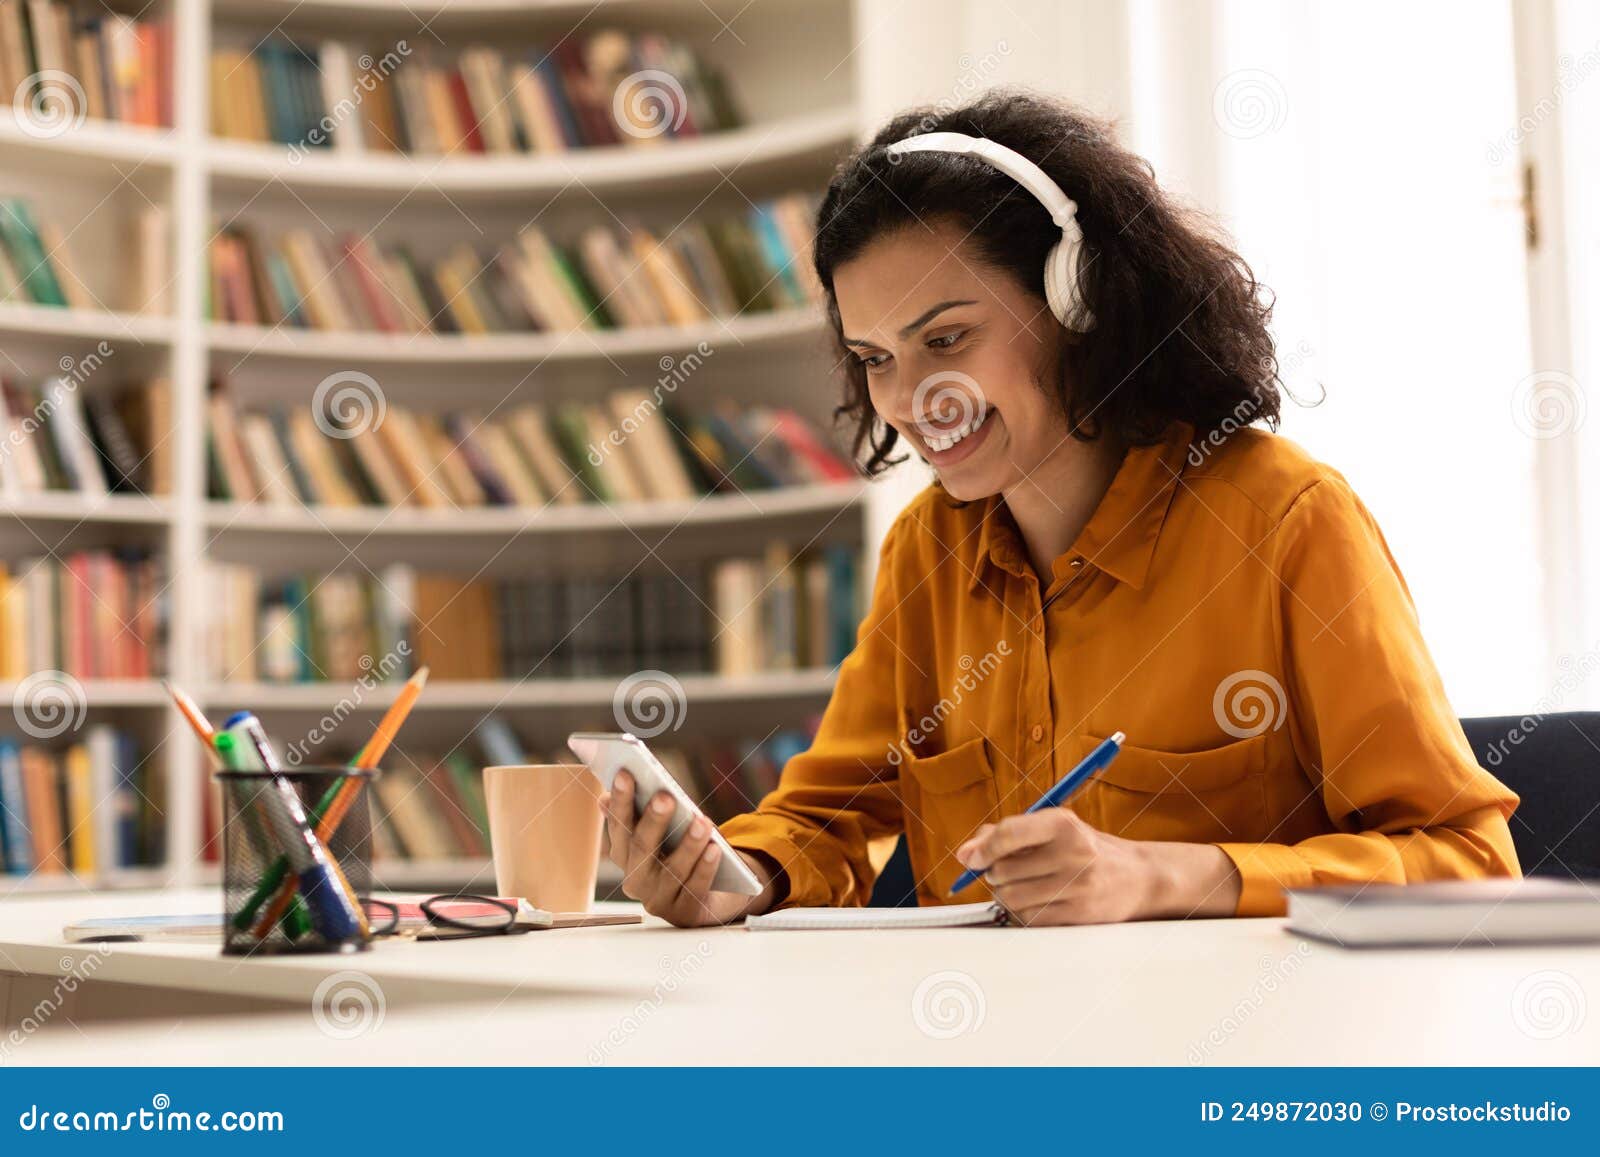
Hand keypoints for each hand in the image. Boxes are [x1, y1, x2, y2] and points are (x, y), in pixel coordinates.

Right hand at [600, 770, 781, 927]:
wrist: (708, 895)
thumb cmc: (681, 852)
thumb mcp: (663, 831)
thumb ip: (640, 812)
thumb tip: (606, 797)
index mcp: (625, 855)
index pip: (619, 825)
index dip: (621, 800)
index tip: (625, 773)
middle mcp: (635, 880)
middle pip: (641, 848)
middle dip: (653, 821)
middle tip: (665, 796)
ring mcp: (658, 900)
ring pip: (672, 870)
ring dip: (688, 845)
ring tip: (702, 821)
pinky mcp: (684, 913)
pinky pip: (695, 888)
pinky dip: (705, 868)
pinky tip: (715, 849)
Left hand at [955, 808, 1240, 924]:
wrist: (1140, 878)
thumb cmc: (1087, 849)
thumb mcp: (1054, 828)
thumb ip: (1008, 833)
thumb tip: (966, 854)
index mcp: (1064, 824)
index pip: (1010, 833)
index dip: (983, 848)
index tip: (971, 858)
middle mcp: (1074, 854)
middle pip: (1004, 870)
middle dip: (995, 873)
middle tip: (1007, 871)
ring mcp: (1078, 887)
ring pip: (1011, 898)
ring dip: (1006, 894)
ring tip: (1024, 885)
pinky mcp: (1079, 916)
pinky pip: (1028, 919)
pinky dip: (1023, 912)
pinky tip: (1039, 901)